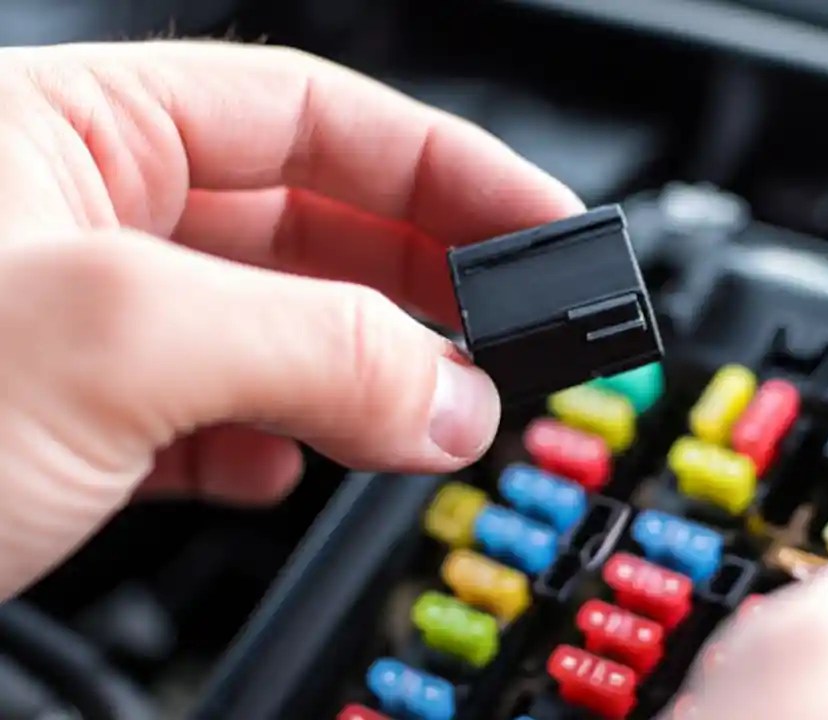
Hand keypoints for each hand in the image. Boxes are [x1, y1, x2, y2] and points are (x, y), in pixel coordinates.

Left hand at [0, 41, 581, 598]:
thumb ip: (312, 349)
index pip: (308, 113)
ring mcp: (71, 332)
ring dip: (356, 382)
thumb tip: (452, 396)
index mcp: (69, 129)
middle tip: (512, 332)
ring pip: (265, 335)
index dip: (441, 165)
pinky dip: (267, 450)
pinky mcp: (59, 433)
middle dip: (416, 284)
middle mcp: (72, 217)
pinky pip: (205, 423)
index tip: (539, 221)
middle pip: (305, 225)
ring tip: (427, 419)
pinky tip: (284, 469)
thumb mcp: (111, 340)